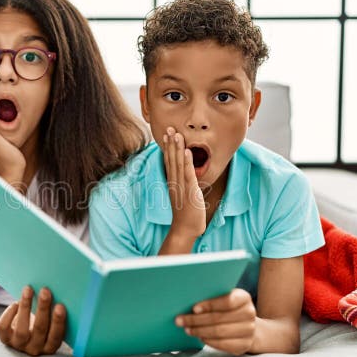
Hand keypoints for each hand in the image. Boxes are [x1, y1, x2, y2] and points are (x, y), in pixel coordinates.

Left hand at [0, 286, 66, 355]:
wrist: (24, 329)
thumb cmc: (41, 321)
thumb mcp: (50, 322)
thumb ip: (54, 313)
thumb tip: (58, 292)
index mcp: (50, 347)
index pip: (56, 337)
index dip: (58, 322)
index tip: (60, 305)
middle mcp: (35, 349)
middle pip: (39, 330)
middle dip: (43, 309)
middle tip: (45, 291)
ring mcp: (19, 345)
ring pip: (21, 330)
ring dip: (26, 307)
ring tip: (28, 290)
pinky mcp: (5, 339)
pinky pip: (4, 327)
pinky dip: (9, 313)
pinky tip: (16, 303)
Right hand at [162, 127, 205, 241]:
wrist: (185, 229)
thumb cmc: (186, 213)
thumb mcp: (183, 194)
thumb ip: (182, 183)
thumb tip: (185, 174)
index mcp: (173, 182)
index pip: (169, 161)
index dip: (167, 147)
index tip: (166, 134)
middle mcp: (175, 182)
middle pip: (171, 159)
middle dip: (170, 143)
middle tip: (169, 128)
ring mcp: (181, 186)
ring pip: (178, 164)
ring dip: (177, 148)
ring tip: (176, 134)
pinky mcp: (189, 191)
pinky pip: (187, 174)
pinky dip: (187, 162)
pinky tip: (187, 151)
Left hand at [176, 288, 256, 355]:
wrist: (245, 324)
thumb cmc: (227, 308)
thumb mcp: (223, 297)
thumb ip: (211, 296)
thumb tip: (187, 297)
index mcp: (244, 298)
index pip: (227, 301)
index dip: (210, 305)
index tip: (193, 308)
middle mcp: (249, 313)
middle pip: (219, 318)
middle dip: (196, 320)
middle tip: (180, 320)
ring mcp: (249, 330)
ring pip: (219, 332)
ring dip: (199, 331)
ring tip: (187, 329)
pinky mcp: (245, 345)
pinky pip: (223, 344)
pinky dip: (209, 341)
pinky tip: (199, 337)